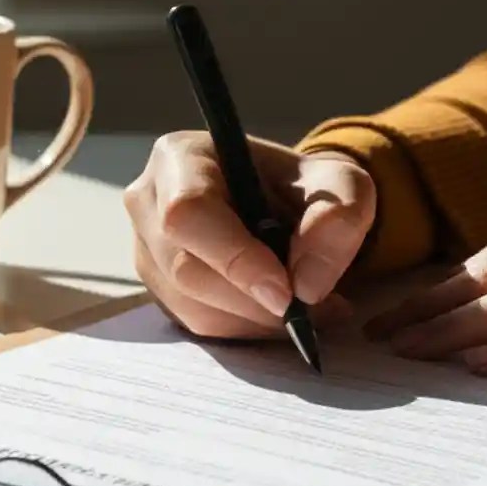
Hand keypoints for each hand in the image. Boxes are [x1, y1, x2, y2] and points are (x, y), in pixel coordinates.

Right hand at [124, 131, 375, 337]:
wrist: (285, 206)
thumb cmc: (303, 188)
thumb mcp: (341, 186)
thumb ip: (337, 220)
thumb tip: (307, 284)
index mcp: (180, 157)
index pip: (188, 212)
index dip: (234, 257)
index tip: (286, 292)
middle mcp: (147, 202)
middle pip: (185, 268)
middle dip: (252, 300)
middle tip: (309, 308)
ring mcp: (145, 249)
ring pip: (190, 305)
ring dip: (254, 320)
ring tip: (304, 309)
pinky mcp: (157, 288)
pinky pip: (195, 324)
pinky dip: (244, 328)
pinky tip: (275, 312)